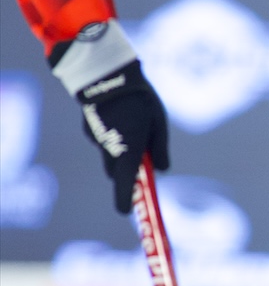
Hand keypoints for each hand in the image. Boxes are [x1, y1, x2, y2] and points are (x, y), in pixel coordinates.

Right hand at [77, 60, 169, 213]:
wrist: (107, 74)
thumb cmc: (140, 100)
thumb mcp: (158, 124)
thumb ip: (158, 149)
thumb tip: (160, 170)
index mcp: (128, 152)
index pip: (124, 185)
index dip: (124, 199)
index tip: (126, 211)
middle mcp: (109, 150)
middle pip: (116, 172)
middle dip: (126, 173)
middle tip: (141, 167)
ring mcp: (97, 139)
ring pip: (108, 155)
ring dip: (120, 153)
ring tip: (135, 130)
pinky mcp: (90, 128)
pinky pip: (103, 140)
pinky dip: (112, 137)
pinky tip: (121, 118)